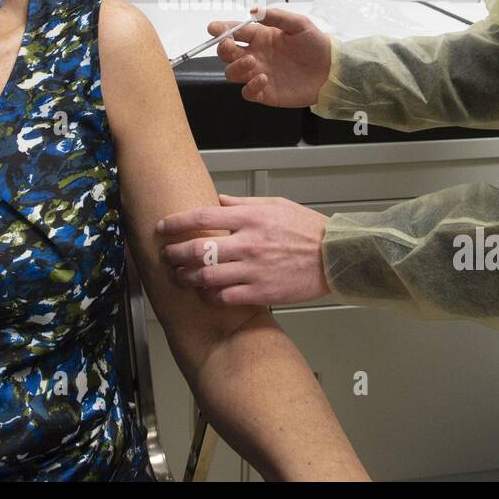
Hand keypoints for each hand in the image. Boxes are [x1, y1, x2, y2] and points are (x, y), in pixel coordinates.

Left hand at [157, 194, 330, 305]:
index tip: (163, 227)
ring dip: (186, 277)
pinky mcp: (260, 292)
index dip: (176, 222)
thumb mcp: (275, 204)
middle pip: (197, 249)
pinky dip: (208, 296)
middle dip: (174, 254)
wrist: (335, 256)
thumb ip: (242, 204)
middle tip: (166, 256)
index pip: (202, 217)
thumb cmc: (308, 230)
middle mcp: (248, 243)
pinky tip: (204, 292)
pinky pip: (224, 297)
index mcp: (251, 218)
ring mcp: (253, 269)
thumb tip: (217, 201)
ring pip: (205, 276)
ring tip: (179, 276)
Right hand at [209, 8, 331, 106]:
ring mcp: (258, 74)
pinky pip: (247, 92)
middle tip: (229, 44)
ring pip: (232, 73)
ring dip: (236, 67)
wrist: (331, 70)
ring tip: (252, 61)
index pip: (235, 32)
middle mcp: (256, 55)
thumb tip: (253, 10)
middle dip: (223, 48)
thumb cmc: (316, 44)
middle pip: (227, 54)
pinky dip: (250, 86)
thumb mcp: (299, 24)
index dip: (222, 29)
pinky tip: (263, 78)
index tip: (214, 28)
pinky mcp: (265, 92)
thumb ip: (276, 16)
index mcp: (261, 37)